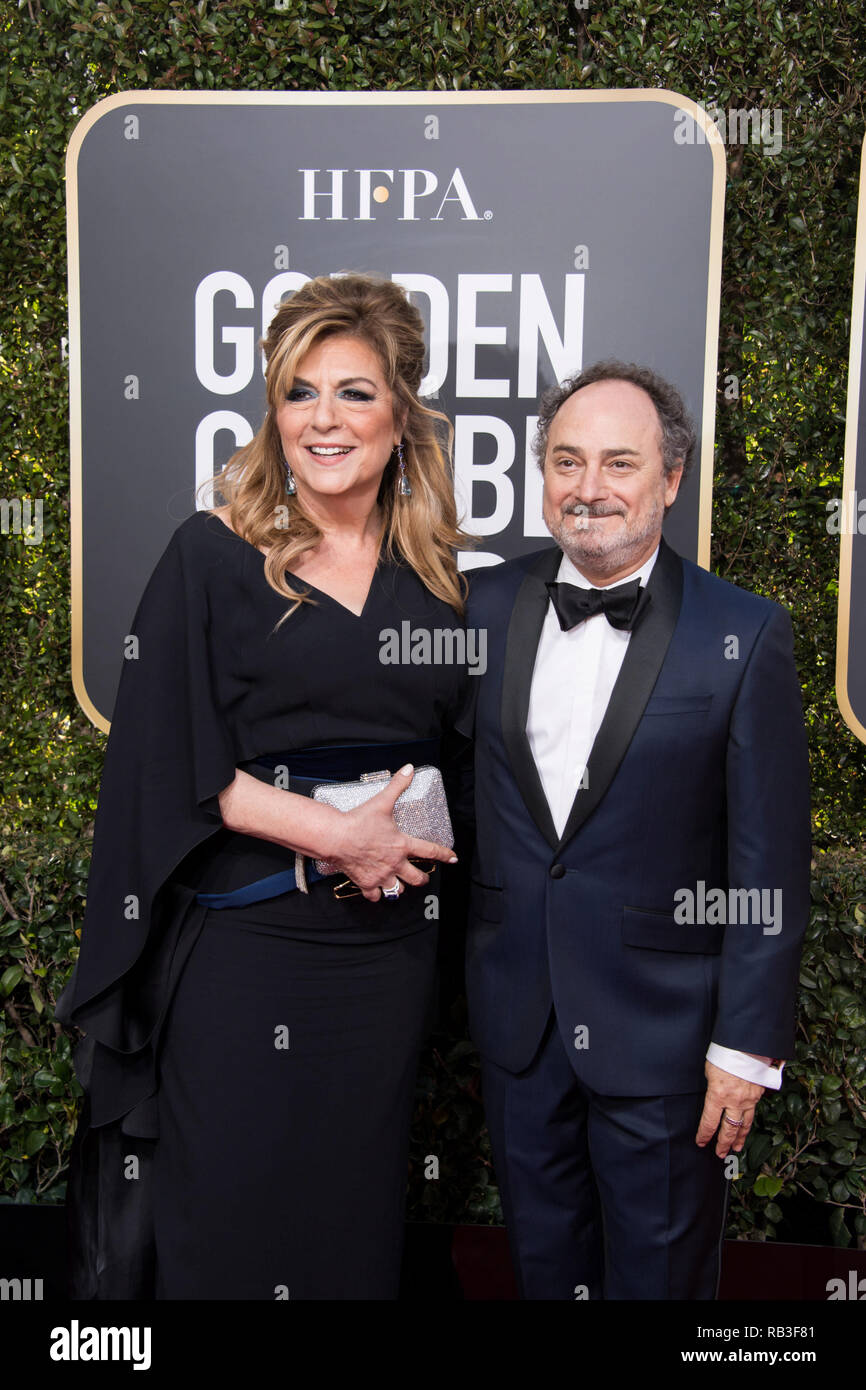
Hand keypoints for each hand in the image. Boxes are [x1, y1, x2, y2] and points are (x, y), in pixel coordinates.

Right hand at [328, 764, 456, 903]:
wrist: (336, 837)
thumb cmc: (359, 821)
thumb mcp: (382, 801)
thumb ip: (397, 786)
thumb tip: (409, 769)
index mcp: (402, 845)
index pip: (430, 851)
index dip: (444, 855)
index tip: (453, 859)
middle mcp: (395, 864)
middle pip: (417, 879)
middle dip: (421, 879)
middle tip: (421, 877)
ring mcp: (381, 876)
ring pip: (398, 890)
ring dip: (400, 887)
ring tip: (398, 883)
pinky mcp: (367, 883)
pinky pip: (376, 897)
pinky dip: (377, 895)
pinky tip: (377, 890)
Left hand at [695, 1060, 764, 1157]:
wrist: (747, 1045)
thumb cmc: (724, 1055)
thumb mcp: (709, 1072)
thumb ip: (712, 1089)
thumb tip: (713, 1098)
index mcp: (718, 1095)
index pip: (709, 1122)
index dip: (704, 1134)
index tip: (701, 1142)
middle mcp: (734, 1101)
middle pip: (728, 1129)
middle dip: (723, 1143)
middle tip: (719, 1154)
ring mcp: (748, 1100)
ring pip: (743, 1125)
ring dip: (739, 1138)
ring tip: (736, 1148)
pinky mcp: (758, 1095)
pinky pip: (752, 1113)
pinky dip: (749, 1124)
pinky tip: (746, 1128)